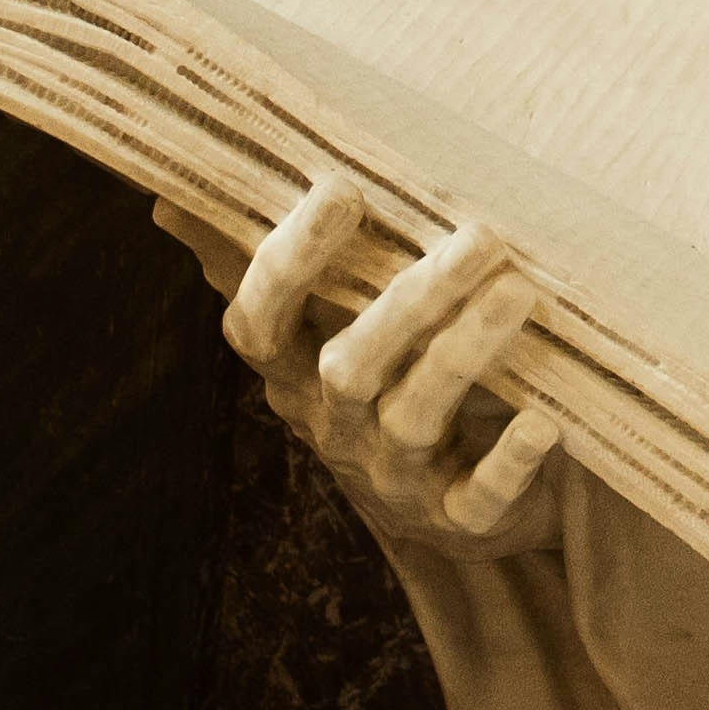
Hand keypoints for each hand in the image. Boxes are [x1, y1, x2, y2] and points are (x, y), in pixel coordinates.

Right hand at [220, 176, 566, 559]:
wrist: (448, 509)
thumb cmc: (380, 382)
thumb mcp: (314, 326)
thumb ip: (250, 263)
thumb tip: (165, 196)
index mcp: (293, 373)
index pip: (262, 323)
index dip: (291, 261)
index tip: (339, 189)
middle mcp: (335, 425)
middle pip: (351, 366)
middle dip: (409, 301)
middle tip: (479, 235)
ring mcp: (394, 476)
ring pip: (415, 416)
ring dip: (464, 354)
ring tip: (517, 290)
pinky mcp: (459, 520)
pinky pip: (476, 498)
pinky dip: (507, 463)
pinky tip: (543, 425)